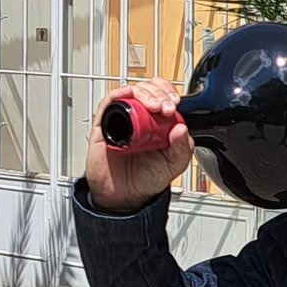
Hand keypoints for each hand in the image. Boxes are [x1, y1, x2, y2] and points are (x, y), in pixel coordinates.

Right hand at [84, 80, 194, 214]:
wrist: (125, 198)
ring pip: (130, 92)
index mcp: (158, 122)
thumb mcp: (174, 165)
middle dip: (159, 92)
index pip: (162, 93)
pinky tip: (127, 96)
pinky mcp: (104, 126)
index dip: (168, 92)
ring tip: (154, 106)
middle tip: (166, 107)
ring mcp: (122, 120)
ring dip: (144, 92)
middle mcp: (140, 118)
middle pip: (147, 88)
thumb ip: (182, 148)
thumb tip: (181, 128)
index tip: (175, 102)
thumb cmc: (147, 179)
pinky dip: (118, 95)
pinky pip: (108, 104)